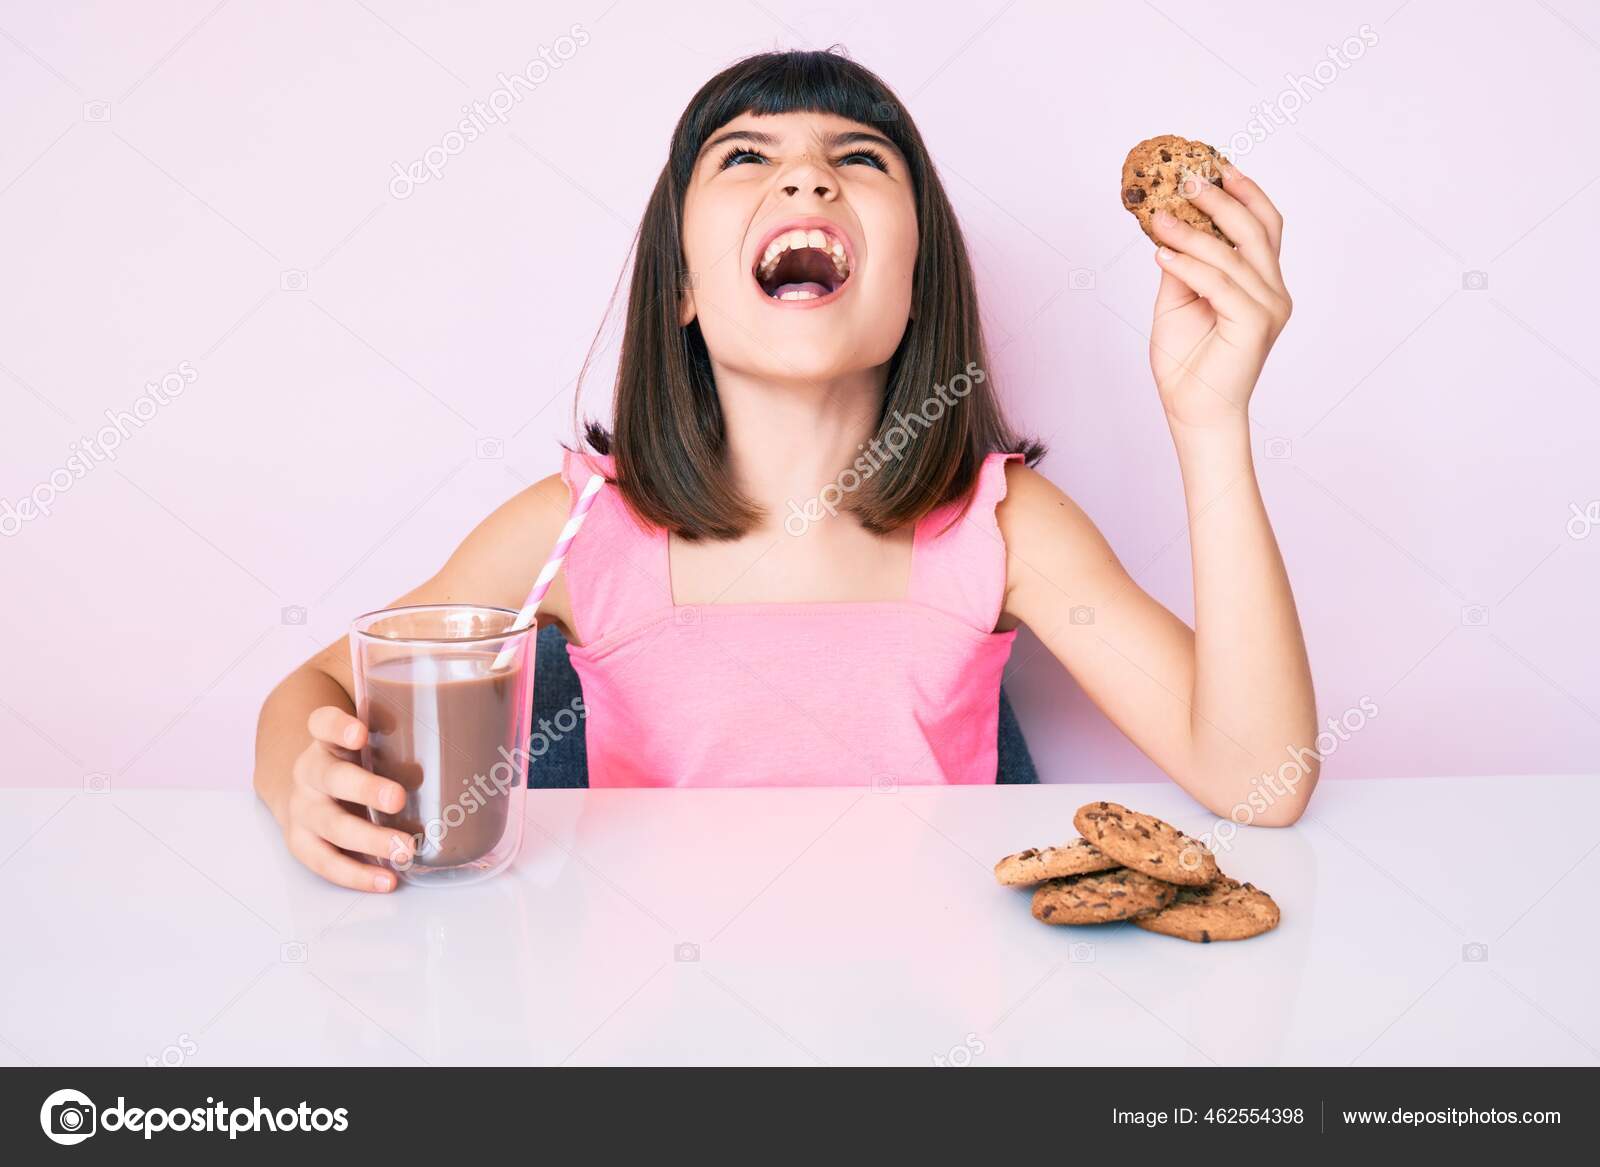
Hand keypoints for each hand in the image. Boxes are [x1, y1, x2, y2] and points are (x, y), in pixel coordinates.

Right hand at [279, 707, 413, 891]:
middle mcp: (310, 772)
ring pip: (331, 825)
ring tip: (405, 850)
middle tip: (398, 798)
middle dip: (365, 789)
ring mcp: (303, 810)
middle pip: (331, 777)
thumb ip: (406, 731)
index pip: (322, 724)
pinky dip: (357, 875)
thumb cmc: (355, 763)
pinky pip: (326, 862)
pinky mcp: (302, 843)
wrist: (307, 792)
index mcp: (327, 741)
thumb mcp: (370, 741)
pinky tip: (387, 880)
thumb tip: (482, 729)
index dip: (337, 726)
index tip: (360, 733)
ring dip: (369, 839)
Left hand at [1147, 164, 1291, 432]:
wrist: (1193, 411)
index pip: (1262, 226)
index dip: (1244, 191)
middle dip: (1221, 199)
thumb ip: (1183, 265)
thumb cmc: (1188, 362)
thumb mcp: (1178, 300)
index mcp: (1262, 283)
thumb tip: (1170, 225)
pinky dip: (1189, 265)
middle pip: (1255, 229)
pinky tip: (1162, 253)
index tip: (1216, 164)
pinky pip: (1218, 283)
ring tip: (1158, 217)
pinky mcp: (1254, 324)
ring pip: (1231, 255)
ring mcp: (1269, 308)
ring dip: (1192, 231)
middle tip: (1188, 178)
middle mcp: (1273, 291)